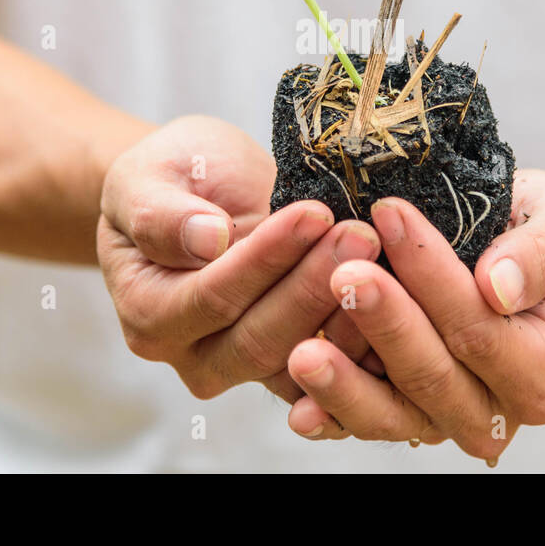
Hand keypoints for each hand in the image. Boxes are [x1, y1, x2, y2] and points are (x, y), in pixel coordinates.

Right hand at [97, 115, 377, 400]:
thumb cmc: (171, 176)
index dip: (266, 258)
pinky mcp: (292, 366)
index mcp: (146, 312)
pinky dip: (363, 342)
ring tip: (380, 254)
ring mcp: (242, 368)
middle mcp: (190, 355)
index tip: (313, 213)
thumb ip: (163, 214)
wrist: (199, 188)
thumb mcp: (147, 177)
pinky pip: (331, 369)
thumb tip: (207, 238)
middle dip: (314, 284)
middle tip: (362, 234)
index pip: (211, 296)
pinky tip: (398, 298)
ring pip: (301, 361)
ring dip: (346, 312)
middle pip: (259, 338)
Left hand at [283, 169, 544, 460]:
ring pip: (394, 413)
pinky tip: (298, 402)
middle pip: (433, 376)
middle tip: (342, 275)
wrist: (526, 249)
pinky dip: (331, 413)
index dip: (433, 277)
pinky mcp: (406, 413)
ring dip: (346, 383)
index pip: (480, 329)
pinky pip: (366, 420)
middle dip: (384, 323)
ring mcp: (447, 418)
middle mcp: (499, 410)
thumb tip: (499, 288)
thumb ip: (541, 253)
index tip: (389, 216)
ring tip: (302, 350)